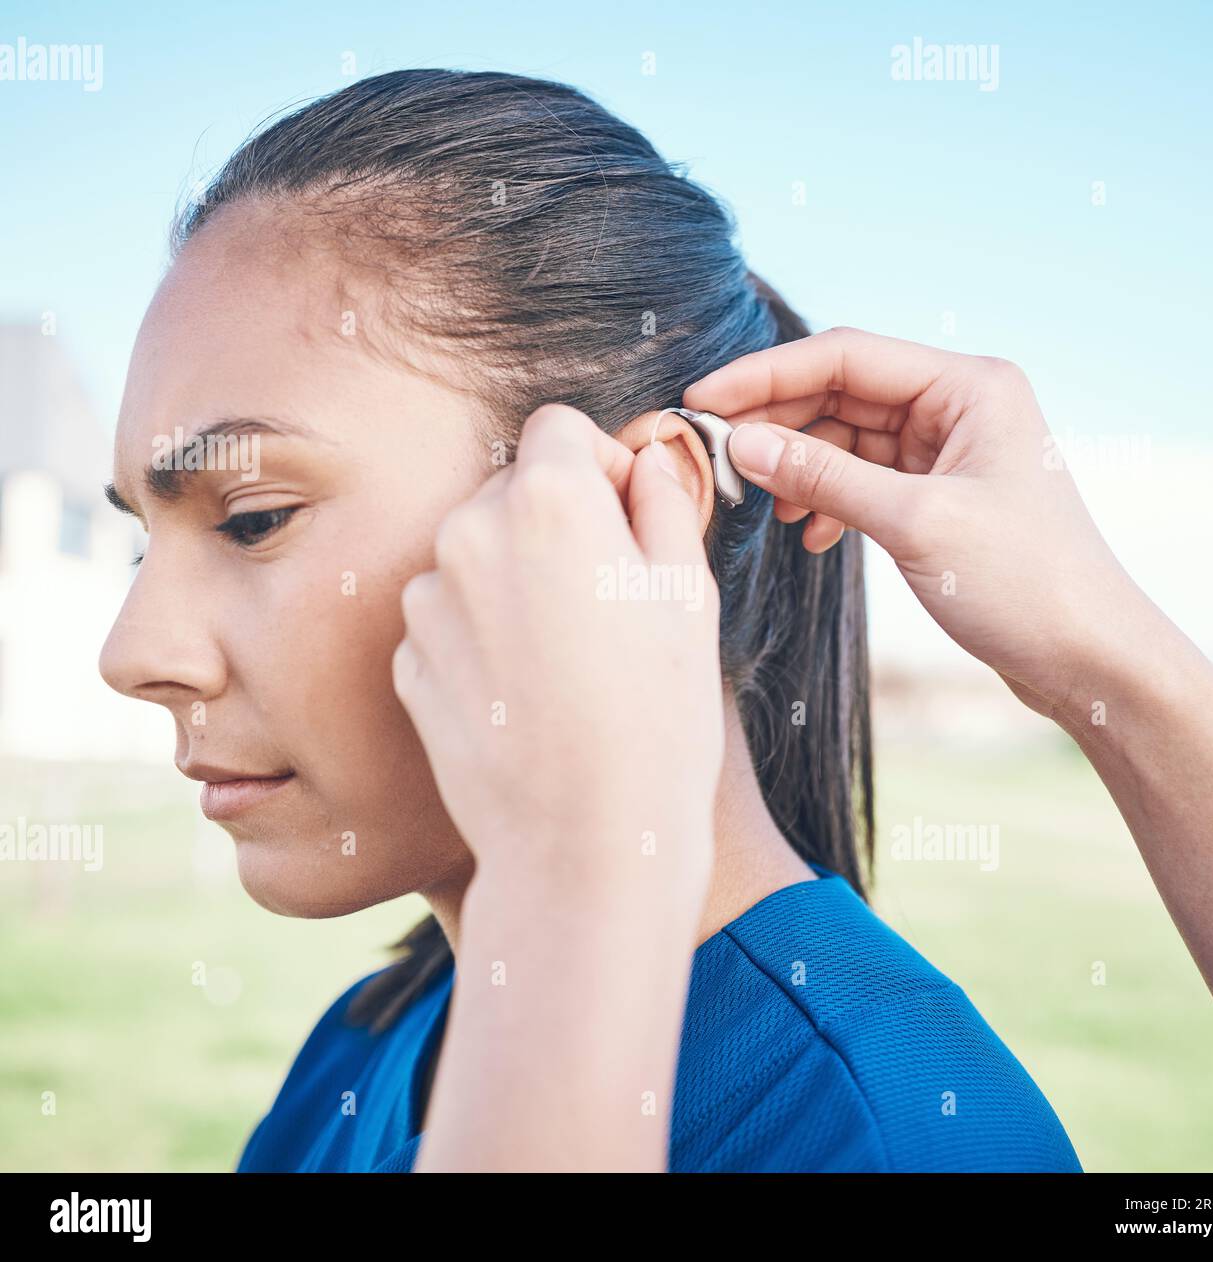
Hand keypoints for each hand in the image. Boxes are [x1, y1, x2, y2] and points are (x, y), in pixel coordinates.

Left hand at [392, 403, 723, 893]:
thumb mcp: (688, 596)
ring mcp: (428, 600)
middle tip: (604, 598)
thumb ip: (663, 504)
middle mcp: (469, 532)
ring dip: (514, 580)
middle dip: (556, 523)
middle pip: (513, 490)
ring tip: (566, 657)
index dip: (598, 463)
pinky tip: (525, 692)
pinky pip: (448, 617)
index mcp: (547, 500)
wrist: (586, 843)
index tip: (623, 513)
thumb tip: (647, 462)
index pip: (558, 428)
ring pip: (476, 555)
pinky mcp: (406, 660)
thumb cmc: (656, 720)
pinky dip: (481, 635)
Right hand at [684, 326, 1149, 721]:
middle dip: (778, 423)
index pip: (846, 357)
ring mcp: (950, 451)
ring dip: (800, 467)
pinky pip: (865, 478)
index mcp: (969, 386)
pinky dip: (829, 500)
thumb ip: (823, 476)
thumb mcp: (914, 523)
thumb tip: (741, 442)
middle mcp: (960, 405)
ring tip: (761, 503)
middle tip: (715, 454)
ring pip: (848, 439)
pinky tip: (809, 534)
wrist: (1089, 659)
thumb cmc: (1024, 584)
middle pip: (842, 393)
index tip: (703, 401)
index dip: (766, 376)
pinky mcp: (940, 494)